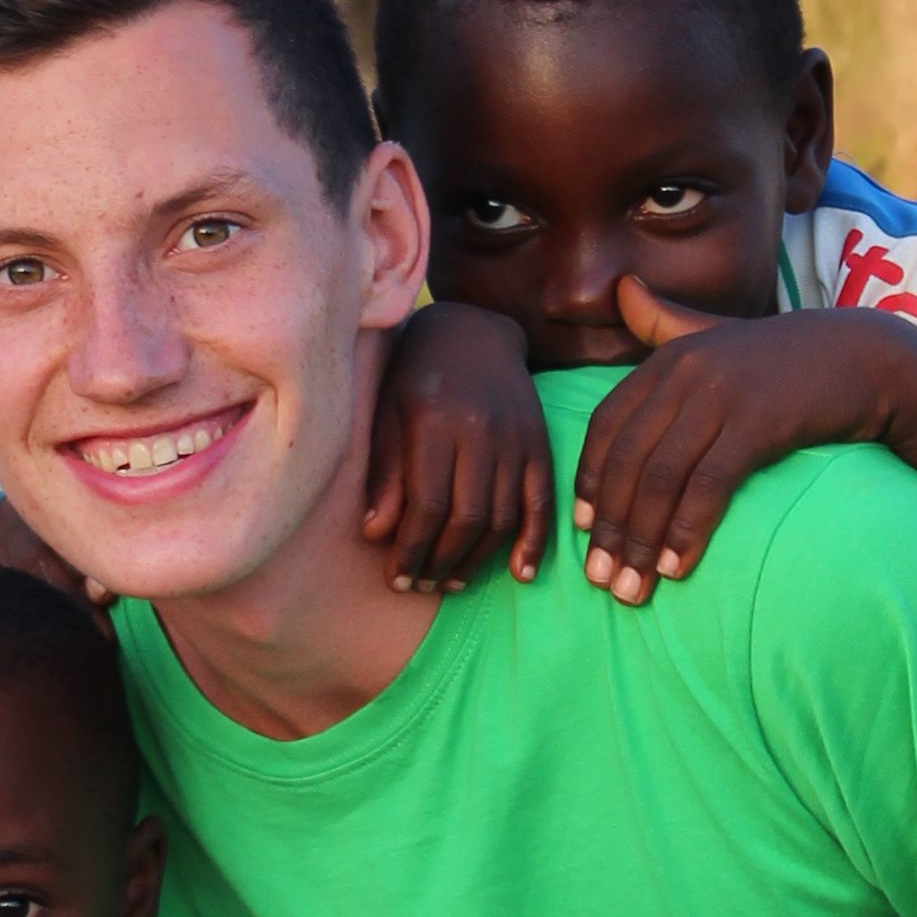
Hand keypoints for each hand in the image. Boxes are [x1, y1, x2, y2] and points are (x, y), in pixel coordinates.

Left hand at [360, 302, 555, 592]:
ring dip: (477, 561)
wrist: (472, 330)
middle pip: (466, 519)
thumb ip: (384, 472)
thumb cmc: (416, 374)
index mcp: (435, 421)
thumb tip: (374, 534)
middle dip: (440, 563)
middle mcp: (482, 431)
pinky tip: (520, 573)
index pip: (426, 506)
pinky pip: (542, 503)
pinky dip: (534, 542)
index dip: (410, 551)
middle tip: (420, 586)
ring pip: (502, 518)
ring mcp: (517, 438)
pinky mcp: (541, 443)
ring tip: (451, 582)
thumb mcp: (387, 413)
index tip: (395, 580)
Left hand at [571, 296, 906, 603]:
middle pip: (628, 461)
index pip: (607, 426)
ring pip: (662, 479)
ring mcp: (721, 397)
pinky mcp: (758, 423)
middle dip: (610, 527)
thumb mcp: (718, 334)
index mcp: (667, 358)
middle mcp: (685, 373)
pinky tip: (678, 567)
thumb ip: (665, 322)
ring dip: (642, 541)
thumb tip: (621, 288)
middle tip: (603, 580)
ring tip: (635, 589)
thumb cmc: (786, 357)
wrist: (865, 357)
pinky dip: (687, 531)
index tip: (583, 531)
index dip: (589, 482)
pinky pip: (709, 486)